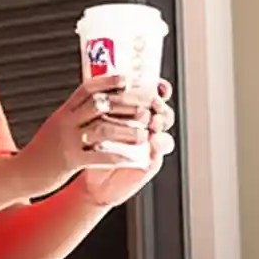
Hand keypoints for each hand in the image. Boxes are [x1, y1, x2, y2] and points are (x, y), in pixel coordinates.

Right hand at [14, 75, 152, 197]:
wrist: (20, 173)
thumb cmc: (43, 151)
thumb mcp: (57, 125)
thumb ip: (75, 114)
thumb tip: (100, 103)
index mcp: (64, 112)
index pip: (87, 89)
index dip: (108, 82)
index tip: (127, 80)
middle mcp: (65, 122)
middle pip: (99, 105)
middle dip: (126, 105)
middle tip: (146, 108)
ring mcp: (67, 141)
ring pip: (102, 129)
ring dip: (126, 130)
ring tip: (143, 134)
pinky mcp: (69, 161)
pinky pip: (97, 156)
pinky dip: (116, 156)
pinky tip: (130, 157)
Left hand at [83, 79, 176, 207]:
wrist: (93, 182)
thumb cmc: (93, 149)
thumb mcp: (95, 123)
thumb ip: (102, 102)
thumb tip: (100, 76)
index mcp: (135, 112)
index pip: (154, 95)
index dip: (160, 89)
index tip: (158, 85)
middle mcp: (146, 126)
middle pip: (163, 109)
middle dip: (160, 104)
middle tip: (153, 102)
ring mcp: (150, 143)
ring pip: (164, 127)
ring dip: (160, 121)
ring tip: (152, 120)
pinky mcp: (151, 161)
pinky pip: (160, 150)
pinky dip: (159, 143)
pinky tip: (152, 140)